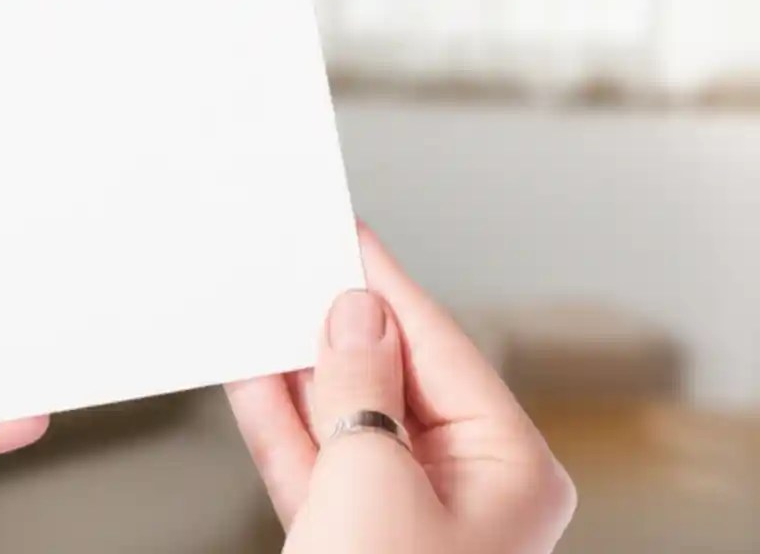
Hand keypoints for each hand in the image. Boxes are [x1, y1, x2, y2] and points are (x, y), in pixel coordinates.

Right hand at [227, 224, 575, 552]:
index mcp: (511, 472)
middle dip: (338, 329)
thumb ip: (361, 388)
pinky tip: (251, 377)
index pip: (443, 350)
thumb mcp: (372, 481)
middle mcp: (467, 492)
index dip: (388, 288)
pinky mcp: (352, 537)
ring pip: (348, 422)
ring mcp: (407, 518)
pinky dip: (279, 422)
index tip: (352, 239)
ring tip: (263, 314)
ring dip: (299, 372)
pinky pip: (315, 464)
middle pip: (395, 381)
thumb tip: (355, 317)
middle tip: (299, 270)